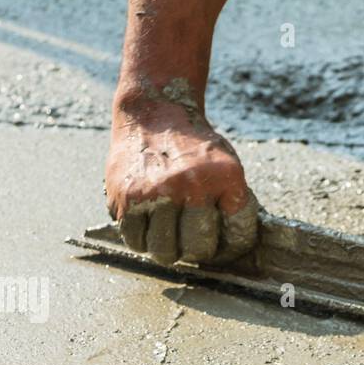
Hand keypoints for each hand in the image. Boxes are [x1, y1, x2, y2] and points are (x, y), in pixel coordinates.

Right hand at [105, 92, 258, 266]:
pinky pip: (135, 240)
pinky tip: (149, 226)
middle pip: (197, 249)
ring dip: (169, 249)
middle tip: (193, 242)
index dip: (232, 249)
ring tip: (170, 235)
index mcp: (224, 176)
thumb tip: (236, 248)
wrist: (154, 113)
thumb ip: (234, 202)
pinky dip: (142, 240)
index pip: (237, 235)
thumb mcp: (227, 165)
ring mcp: (155, 191)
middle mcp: (190, 184)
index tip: (224, 246)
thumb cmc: (195, 148)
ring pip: (164, 251)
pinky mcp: (126, 195)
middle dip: (197, 251)